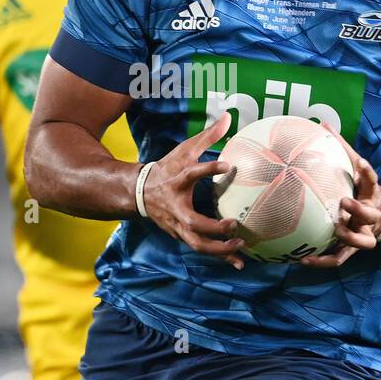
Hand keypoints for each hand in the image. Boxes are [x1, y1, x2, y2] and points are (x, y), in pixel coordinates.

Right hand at [142, 111, 245, 269]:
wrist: (140, 193)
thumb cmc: (167, 169)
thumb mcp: (184, 150)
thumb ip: (207, 136)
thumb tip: (229, 116)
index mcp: (177, 181)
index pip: (191, 174)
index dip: (208, 169)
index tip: (228, 166)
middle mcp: (177, 208)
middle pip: (192, 223)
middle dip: (213, 227)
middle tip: (234, 224)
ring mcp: (178, 225)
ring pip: (197, 243)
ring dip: (218, 249)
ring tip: (240, 246)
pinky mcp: (183, 236)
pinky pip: (203, 249)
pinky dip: (221, 258)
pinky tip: (239, 263)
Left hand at [300, 122, 380, 268]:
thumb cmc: (363, 190)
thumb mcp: (357, 170)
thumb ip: (342, 150)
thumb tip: (323, 124)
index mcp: (372, 194)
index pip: (373, 181)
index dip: (367, 172)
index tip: (360, 163)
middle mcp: (371, 217)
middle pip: (371, 216)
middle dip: (359, 210)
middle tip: (343, 202)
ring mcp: (363, 235)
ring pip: (361, 243)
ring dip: (347, 238)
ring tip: (332, 231)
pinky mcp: (351, 249)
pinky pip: (338, 259)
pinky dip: (323, 262)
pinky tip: (302, 260)